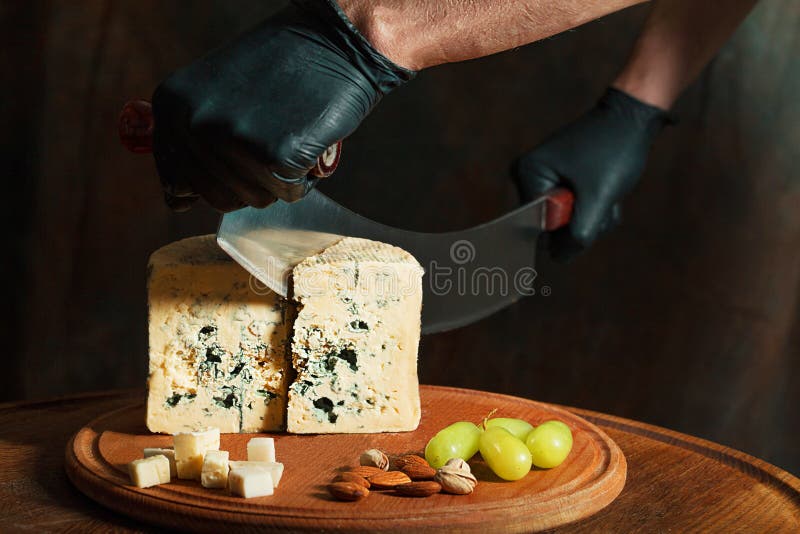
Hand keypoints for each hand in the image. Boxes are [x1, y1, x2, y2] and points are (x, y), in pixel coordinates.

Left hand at [152, 0, 413, 211]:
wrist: (334, 42)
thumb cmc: (280, 69)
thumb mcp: (215, 93)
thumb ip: (190, 139)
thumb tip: (176, 199)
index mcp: (171, 105)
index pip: (176, 182)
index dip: (215, 179)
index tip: (238, 153)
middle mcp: (195, 123)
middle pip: (216, 197)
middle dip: (248, 181)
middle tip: (270, 138)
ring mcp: (233, 140)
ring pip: (253, 198)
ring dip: (277, 179)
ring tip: (288, 134)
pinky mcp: (276, 155)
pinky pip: (289, 193)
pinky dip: (304, 176)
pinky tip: (307, 139)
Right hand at [512, 88, 672, 261]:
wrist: (635, 116)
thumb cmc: (615, 150)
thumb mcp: (598, 199)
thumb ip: (577, 235)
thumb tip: (558, 259)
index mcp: (528, 173)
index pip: (537, 224)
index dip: (565, 228)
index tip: (587, 209)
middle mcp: (529, 174)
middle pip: (551, 225)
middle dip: (583, 221)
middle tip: (603, 200)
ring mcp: (545, 176)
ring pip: (567, 221)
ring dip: (593, 216)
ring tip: (608, 193)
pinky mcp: (561, 178)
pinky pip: (574, 209)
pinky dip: (594, 207)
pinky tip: (607, 191)